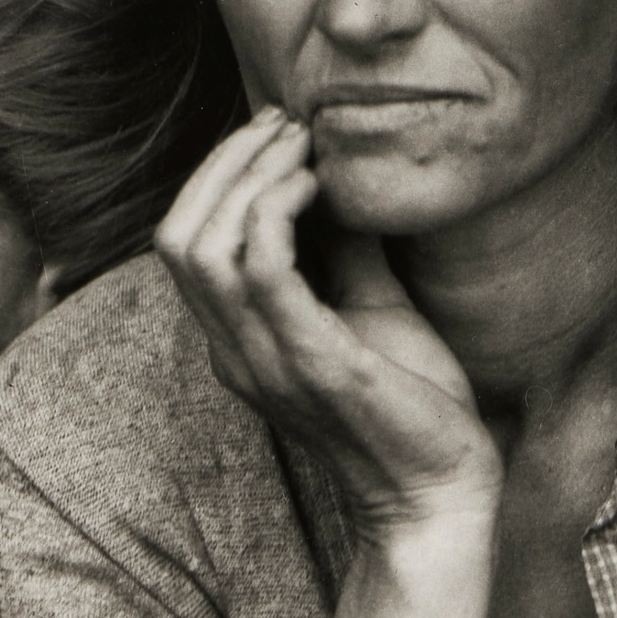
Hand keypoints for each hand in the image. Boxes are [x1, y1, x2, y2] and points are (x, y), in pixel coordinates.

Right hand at [156, 107, 501, 532]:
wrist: (440, 493)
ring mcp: (264, 360)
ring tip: (301, 145)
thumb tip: (344, 181)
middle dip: (224, 163)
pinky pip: (261, 269)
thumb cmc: (411, 407)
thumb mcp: (371, 310)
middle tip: (284, 124)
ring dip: (249, 176)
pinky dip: (278, 211)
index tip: (275, 133)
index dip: (216, 177)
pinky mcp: (310, 362)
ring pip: (203, 245)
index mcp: (239, 342)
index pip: (183, 244)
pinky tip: (319, 186)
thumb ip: (345, 252)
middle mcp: (234, 352)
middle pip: (176, 236)